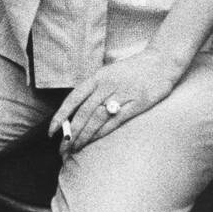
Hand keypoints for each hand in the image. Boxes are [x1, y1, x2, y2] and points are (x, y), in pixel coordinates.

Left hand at [49, 48, 183, 155]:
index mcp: (98, 76)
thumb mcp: (110, 71)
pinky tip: (94, 141)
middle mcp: (107, 85)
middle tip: (63, 148)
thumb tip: (76, 108)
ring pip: (97, 118)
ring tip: (76, 148)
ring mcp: (122, 94)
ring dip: (84, 136)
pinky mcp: (137, 103)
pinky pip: (115, 121)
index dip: (61, 116)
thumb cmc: (133, 69)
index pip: (74, 98)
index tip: (51, 131)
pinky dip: (102, 132)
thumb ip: (95, 87)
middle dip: (71, 133)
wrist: (161, 62)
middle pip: (84, 112)